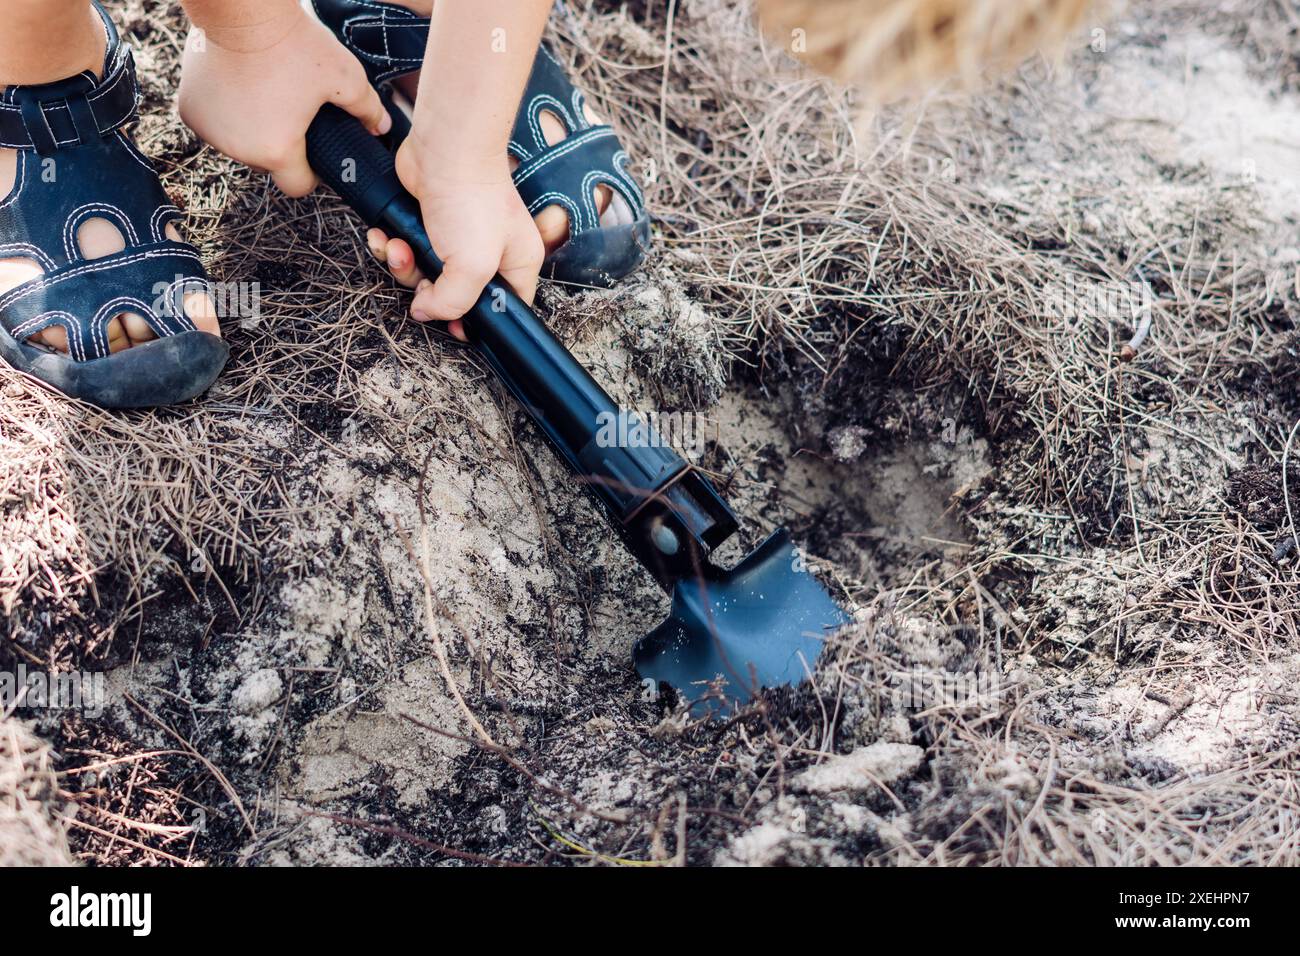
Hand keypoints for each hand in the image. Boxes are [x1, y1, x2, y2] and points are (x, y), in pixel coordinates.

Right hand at [178, 5, 390, 196]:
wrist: (240, 8)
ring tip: (267, 95)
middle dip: (281, 146)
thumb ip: (366, 109)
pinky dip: (227, 112)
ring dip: (253, 129)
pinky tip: (242, 87)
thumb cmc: (293, 43)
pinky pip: (215, 122)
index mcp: (277, 152)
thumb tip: (382, 128)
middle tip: (293, 114)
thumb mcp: (344, 77)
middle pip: (267, 164)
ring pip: (239, 143)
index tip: (315, 154)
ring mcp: (210, 131)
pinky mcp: (190, 110)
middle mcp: (239, 150)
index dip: (310, 174)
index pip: (297, 187)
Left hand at [372, 133, 543, 339]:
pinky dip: (391, 247)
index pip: (504, 309)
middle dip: (429, 291)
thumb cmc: (472, 199)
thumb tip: (427, 313)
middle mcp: (489, 253)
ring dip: (404, 267)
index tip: (456, 329)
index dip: (479, 324)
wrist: (445, 149)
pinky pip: (406, 249)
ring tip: (398, 249)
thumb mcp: (473, 266)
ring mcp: (458, 238)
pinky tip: (386, 236)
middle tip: (422, 281)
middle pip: (456, 296)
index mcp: (516, 265)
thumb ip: (453, 302)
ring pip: (425, 274)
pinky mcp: (429, 223)